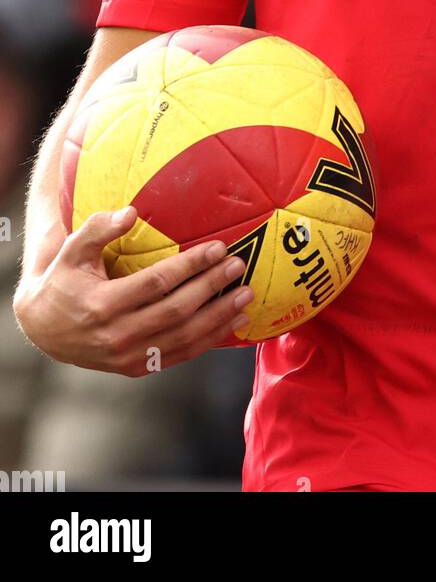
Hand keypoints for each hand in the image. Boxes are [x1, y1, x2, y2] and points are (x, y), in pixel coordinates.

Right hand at [13, 207, 254, 375]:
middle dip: (211, 287)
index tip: (218, 247)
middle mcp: (116, 336)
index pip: (156, 284)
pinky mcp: (137, 369)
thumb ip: (98, 228)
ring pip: (183, 339)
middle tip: (238, 266)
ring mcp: (128, 358)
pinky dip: (209, 340)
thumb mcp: (71, 251)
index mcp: (101, 305)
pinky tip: (232, 323)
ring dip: (219, 317)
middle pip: (176, 311)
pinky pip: (179, 356)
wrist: (44, 329)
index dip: (190, 265)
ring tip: (246, 296)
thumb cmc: (63, 280)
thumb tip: (131, 212)